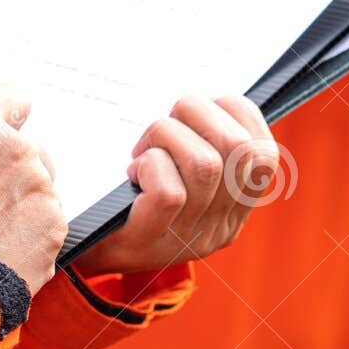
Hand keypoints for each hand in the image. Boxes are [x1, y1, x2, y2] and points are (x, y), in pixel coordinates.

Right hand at [0, 84, 66, 294]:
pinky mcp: (55, 227)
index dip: (5, 120)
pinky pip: (46, 227)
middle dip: (11, 174)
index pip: (12, 97)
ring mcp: (39, 187)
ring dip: (19, 210)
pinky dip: (28, 242)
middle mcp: (14, 147)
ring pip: (39, 192)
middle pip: (30, 150)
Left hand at [73, 95, 278, 276]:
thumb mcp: (178, 175)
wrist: (84, 250)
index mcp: (235, 208)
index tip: (201, 108)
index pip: (263, 153)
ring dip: (167, 136)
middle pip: (240, 150)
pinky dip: (150, 165)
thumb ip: (200, 144)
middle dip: (197, 113)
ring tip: (143, 148)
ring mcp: (189, 239)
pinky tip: (132, 172)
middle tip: (163, 125)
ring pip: (205, 165)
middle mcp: (220, 226)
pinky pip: (170, 192)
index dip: (236, 113)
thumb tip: (204, 98)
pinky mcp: (153, 242)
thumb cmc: (130, 197)